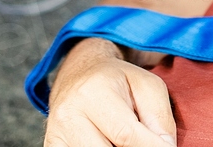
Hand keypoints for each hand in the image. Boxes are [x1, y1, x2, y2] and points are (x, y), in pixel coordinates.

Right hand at [45, 38, 175, 146]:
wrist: (79, 73)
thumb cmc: (117, 80)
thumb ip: (160, 117)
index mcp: (93, 93)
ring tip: (124, 140)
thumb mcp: (147, 85)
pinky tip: (110, 142)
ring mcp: (56, 135)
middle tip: (144, 142)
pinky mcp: (52, 146)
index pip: (127, 135)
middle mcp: (69, 115)